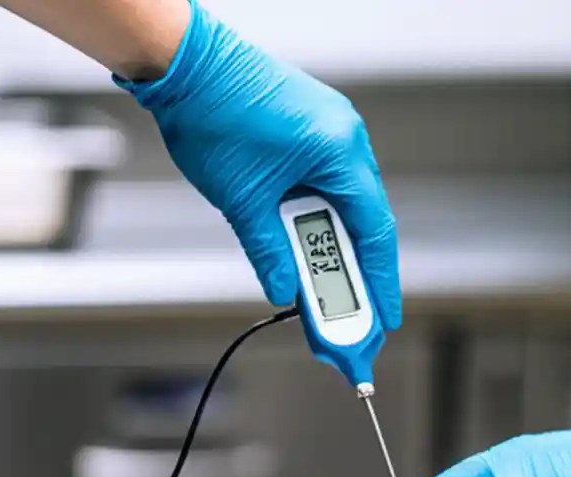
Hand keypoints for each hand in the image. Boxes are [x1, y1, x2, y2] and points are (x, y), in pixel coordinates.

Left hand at [115, 0, 400, 328]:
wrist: (186, 66)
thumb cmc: (212, 116)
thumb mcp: (243, 201)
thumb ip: (268, 251)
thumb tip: (283, 289)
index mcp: (340, 152)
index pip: (374, 230)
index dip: (381, 279)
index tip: (385, 316)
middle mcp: (346, 137)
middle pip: (364, 218)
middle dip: (356, 268)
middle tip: (350, 310)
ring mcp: (332, 127)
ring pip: (345, 200)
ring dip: (334, 241)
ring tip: (323, 281)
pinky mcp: (314, 126)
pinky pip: (329, 180)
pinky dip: (320, 214)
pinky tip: (305, 240)